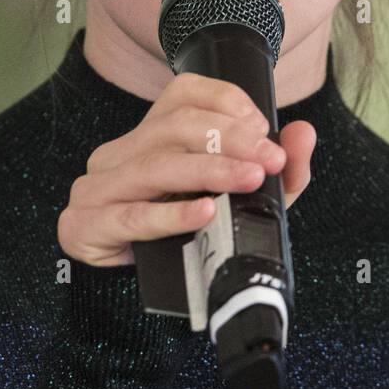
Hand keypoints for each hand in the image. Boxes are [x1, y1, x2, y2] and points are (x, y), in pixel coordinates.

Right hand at [57, 71, 315, 266]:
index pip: (183, 92)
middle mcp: (119, 151)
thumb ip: (276, 169)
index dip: (225, 101)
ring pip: (156, 165)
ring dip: (208, 171)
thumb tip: (304, 133)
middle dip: (229, 139)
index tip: (262, 127)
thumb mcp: (240, 201)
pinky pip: (132, 215)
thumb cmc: (185, 238)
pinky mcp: (84, 224)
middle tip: (269, 160)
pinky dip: (172, 213)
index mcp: (150, 135)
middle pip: (175, 126)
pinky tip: (204, 212)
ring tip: (249, 179)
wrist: (128, 296)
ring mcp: (97, 186)